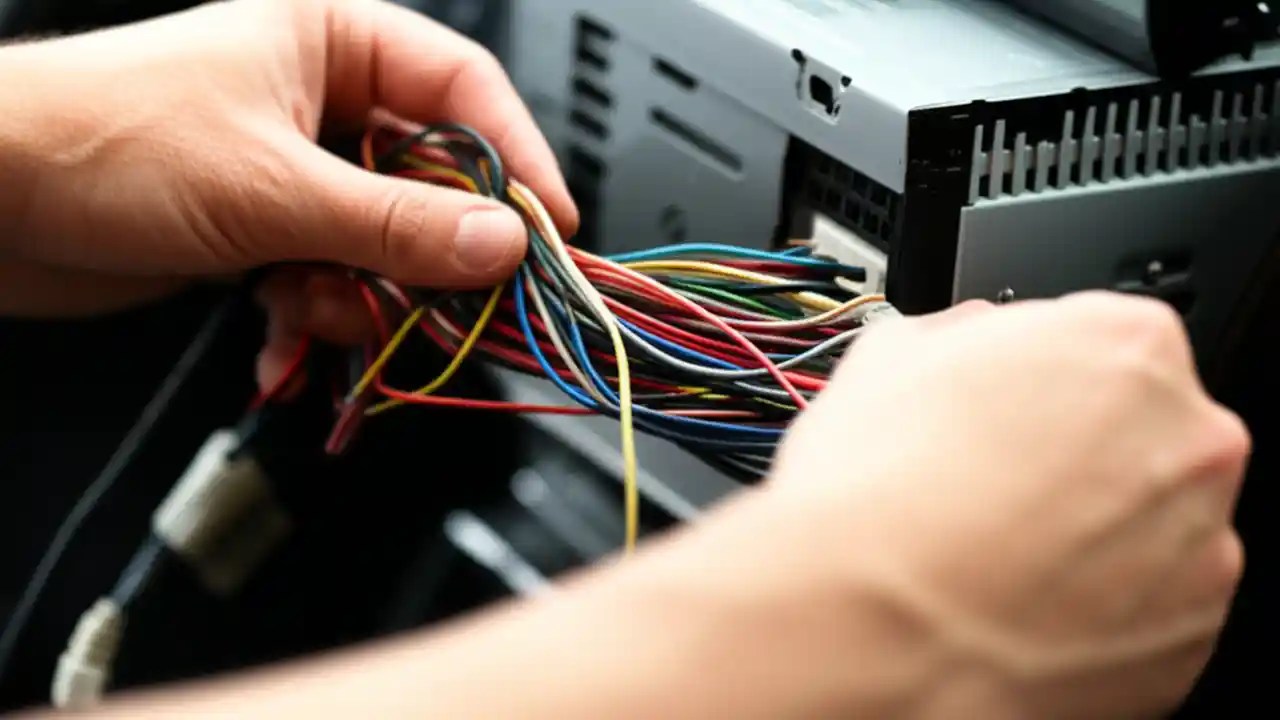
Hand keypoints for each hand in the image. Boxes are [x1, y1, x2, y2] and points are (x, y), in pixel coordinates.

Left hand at [0, 0, 575, 383]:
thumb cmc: (100, 141)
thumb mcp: (272, 187)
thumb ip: (396, 223)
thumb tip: (499, 244)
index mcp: (332, 41)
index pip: (464, 89)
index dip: (515, 159)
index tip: (550, 229)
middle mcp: (320, 103)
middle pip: (430, 181)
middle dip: (431, 254)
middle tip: (456, 308)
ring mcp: (293, 172)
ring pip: (384, 246)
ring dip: (362, 299)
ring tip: (320, 317)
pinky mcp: (263, 233)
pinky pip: (331, 280)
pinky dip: (315, 319)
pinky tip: (280, 341)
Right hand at [765, 293, 1248, 717]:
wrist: (867, 639)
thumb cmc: (873, 501)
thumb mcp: (887, 358)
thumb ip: (961, 334)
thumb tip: (971, 345)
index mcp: (1128, 346)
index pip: (1103, 337)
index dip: (1041, 375)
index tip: (1004, 407)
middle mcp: (1189, 439)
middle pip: (1142, 428)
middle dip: (1076, 450)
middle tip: (991, 482)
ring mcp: (1202, 544)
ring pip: (1153, 520)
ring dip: (1091, 527)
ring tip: (995, 551)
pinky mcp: (1191, 637)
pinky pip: (1152, 604)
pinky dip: (1101, 604)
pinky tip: (1020, 603)